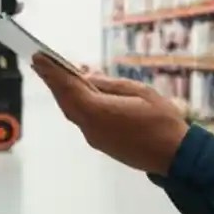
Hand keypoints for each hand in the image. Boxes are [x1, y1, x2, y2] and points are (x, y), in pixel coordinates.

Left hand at [31, 55, 189, 174]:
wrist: (174, 155)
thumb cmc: (162, 121)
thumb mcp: (140, 92)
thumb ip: (111, 85)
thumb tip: (88, 79)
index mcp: (99, 111)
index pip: (69, 88)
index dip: (52, 72)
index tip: (39, 57)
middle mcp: (91, 127)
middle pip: (66, 101)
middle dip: (52, 81)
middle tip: (39, 63)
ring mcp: (95, 138)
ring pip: (72, 111)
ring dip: (63, 93)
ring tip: (54, 76)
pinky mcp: (102, 143)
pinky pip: (82, 119)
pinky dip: (75, 104)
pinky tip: (77, 94)